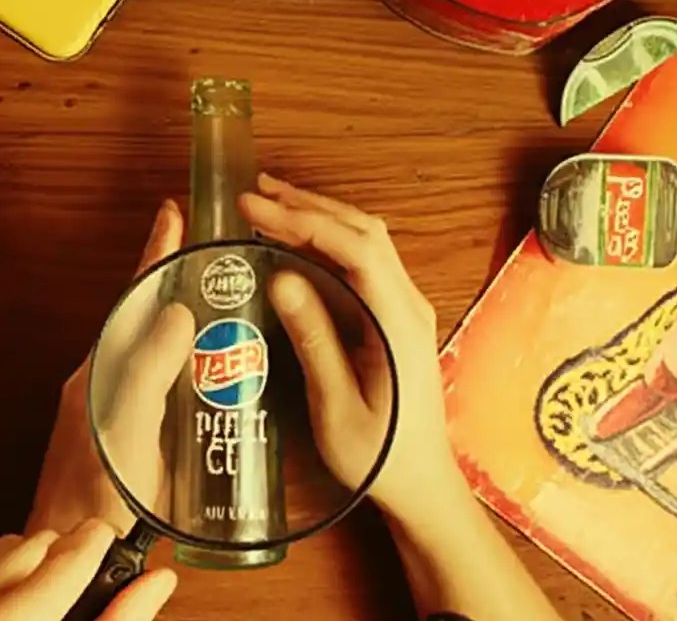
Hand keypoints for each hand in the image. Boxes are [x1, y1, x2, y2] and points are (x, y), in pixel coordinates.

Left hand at [0, 519, 177, 620]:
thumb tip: (157, 583)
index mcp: (25, 619)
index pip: (79, 548)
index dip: (104, 543)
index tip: (112, 550)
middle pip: (42, 541)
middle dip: (65, 558)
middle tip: (75, 594)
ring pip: (0, 543)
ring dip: (23, 560)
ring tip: (34, 600)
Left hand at [26, 201, 184, 535]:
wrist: (75, 547)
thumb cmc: (95, 494)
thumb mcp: (127, 427)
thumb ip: (147, 372)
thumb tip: (176, 312)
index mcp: (99, 369)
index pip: (132, 298)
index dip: (154, 255)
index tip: (174, 214)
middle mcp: (103, 380)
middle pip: (146, 318)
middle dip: (177, 283)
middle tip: (209, 255)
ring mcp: (115, 406)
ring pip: (156, 350)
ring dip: (187, 324)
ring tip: (222, 305)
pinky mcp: (131, 434)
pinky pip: (165, 382)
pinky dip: (191, 365)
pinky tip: (215, 376)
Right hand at [238, 173, 458, 523]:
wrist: (421, 484)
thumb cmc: (381, 456)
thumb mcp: (336, 406)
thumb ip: (313, 339)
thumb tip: (280, 279)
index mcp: (398, 323)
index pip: (354, 247)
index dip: (302, 219)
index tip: (255, 206)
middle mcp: (408, 305)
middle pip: (362, 231)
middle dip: (307, 205)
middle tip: (254, 193)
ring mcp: (404, 309)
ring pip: (365, 241)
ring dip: (318, 216)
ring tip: (269, 203)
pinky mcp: (394, 318)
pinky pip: (363, 263)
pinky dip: (326, 241)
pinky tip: (295, 242)